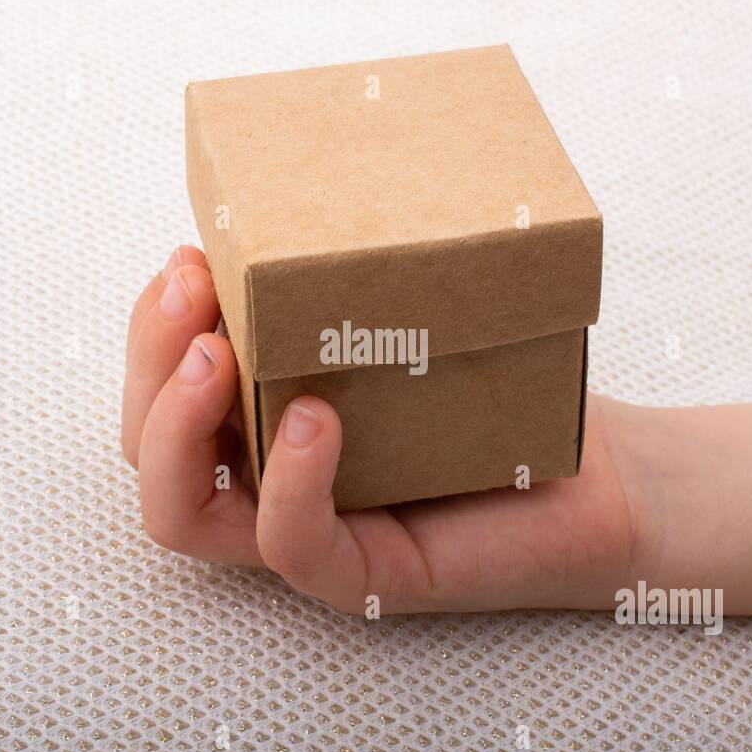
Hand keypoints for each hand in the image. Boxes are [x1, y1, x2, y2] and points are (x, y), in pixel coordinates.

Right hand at [121, 245, 638, 613]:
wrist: (605, 475)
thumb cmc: (503, 387)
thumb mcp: (412, 314)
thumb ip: (345, 275)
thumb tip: (307, 174)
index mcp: (260, 419)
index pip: (161, 387)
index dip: (151, 325)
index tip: (191, 252)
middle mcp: (265, 479)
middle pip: (147, 445)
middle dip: (149, 359)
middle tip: (193, 285)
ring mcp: (308, 532)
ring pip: (180, 512)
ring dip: (176, 429)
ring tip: (214, 355)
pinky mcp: (364, 577)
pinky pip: (290, 544)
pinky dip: (290, 481)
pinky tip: (316, 419)